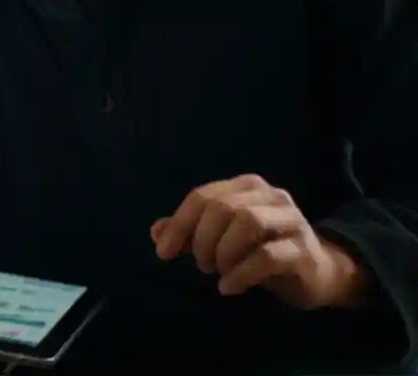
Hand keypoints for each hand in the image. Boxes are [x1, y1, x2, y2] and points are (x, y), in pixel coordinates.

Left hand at [151, 174, 368, 310]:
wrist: (318, 272)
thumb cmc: (263, 250)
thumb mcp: (222, 239)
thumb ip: (189, 233)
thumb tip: (157, 231)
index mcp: (246, 187)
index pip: (202, 196)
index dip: (178, 224)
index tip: (162, 252)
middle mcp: (271, 196)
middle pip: (222, 207)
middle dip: (202, 239)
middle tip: (201, 264)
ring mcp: (291, 220)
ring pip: (247, 222)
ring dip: (223, 251)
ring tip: (217, 271)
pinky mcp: (303, 250)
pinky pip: (267, 256)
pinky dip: (241, 273)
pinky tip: (230, 287)